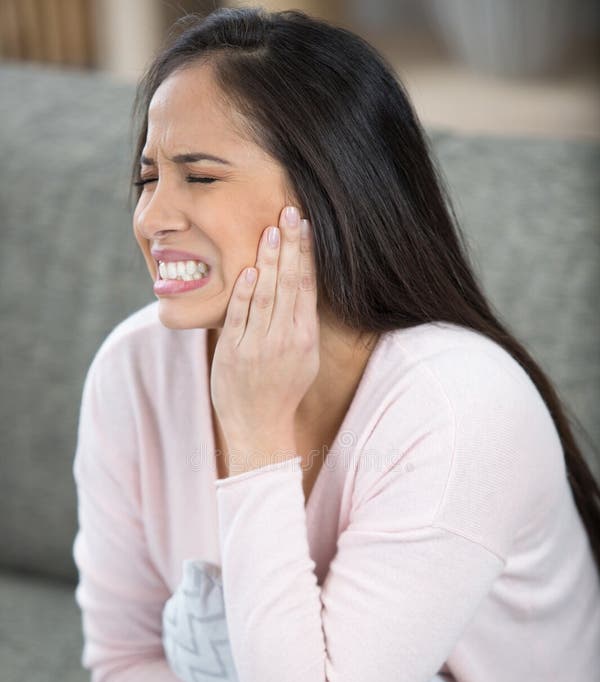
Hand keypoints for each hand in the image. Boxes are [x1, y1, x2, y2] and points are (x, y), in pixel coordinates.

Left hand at [210, 206, 319, 441]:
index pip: (306, 287)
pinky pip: (238, 316)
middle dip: (289, 246)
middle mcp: (285, 340)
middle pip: (288, 284)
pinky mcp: (233, 353)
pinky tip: (247, 268)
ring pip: (264, 295)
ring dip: (267, 261)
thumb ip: (299, 322)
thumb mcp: (303, 358)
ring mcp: (258, 346)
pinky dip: (243, 291)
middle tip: (289, 212)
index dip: (306, 254)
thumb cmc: (282, 390)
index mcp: (305, 339)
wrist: (259, 428)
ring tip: (270, 230)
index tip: (305, 225)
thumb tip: (300, 284)